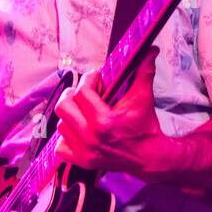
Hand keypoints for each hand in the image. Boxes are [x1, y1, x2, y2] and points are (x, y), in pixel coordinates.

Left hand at [54, 47, 165, 176]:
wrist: (150, 156)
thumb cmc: (145, 126)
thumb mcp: (144, 97)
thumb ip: (144, 71)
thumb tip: (149, 50)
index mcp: (104, 121)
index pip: (82, 92)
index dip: (89, 80)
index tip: (96, 78)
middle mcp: (91, 138)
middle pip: (64, 107)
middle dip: (72, 95)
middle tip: (83, 92)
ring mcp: (85, 152)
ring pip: (61, 125)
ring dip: (71, 115)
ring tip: (83, 110)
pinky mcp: (83, 161)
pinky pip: (61, 147)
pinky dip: (67, 138)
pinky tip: (79, 130)